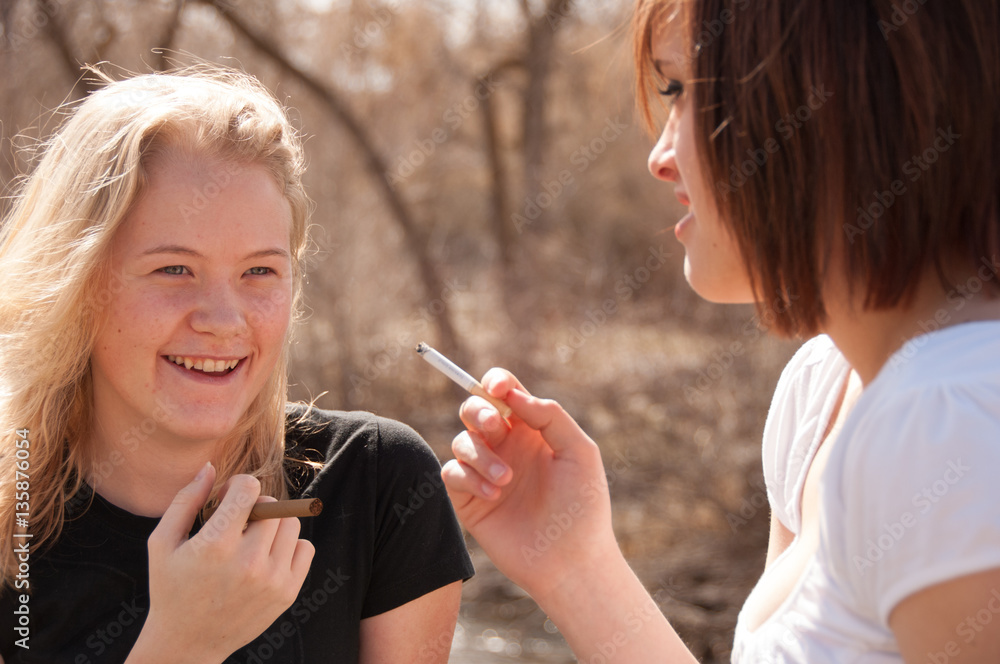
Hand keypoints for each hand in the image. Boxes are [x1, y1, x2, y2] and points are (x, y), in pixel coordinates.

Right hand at [129, 464, 314, 662]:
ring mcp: (272, 580)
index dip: (237, 486)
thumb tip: (210, 467)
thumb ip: (186, 500)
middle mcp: (248, 562)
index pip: (249, 488)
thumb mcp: (162, 542)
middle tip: (235, 526)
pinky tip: (265, 558)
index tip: (226, 500)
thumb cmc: (171, 588)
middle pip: (272, 504)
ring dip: (272, 525)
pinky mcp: (287, 593)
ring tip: (249, 542)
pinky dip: (288, 547)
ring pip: (291, 523)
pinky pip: (304, 548)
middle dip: (254, 507)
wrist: (187, 643)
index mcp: (215, 545)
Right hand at [441, 369, 619, 600]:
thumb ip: (549, 415)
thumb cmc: (582, 507)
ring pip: (462, 440)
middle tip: (497, 428)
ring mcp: (486, 472)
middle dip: (479, 411)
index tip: (496, 388)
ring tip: (507, 480)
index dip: (495, 381)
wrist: (570, 562)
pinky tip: (495, 495)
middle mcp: (507, 447)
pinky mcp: (470, 500)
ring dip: (480, 454)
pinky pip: (451, 473)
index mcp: (533, 430)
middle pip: (474, 409)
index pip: (505, 392)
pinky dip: (468, 478)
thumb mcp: (579, 452)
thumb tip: (512, 395)